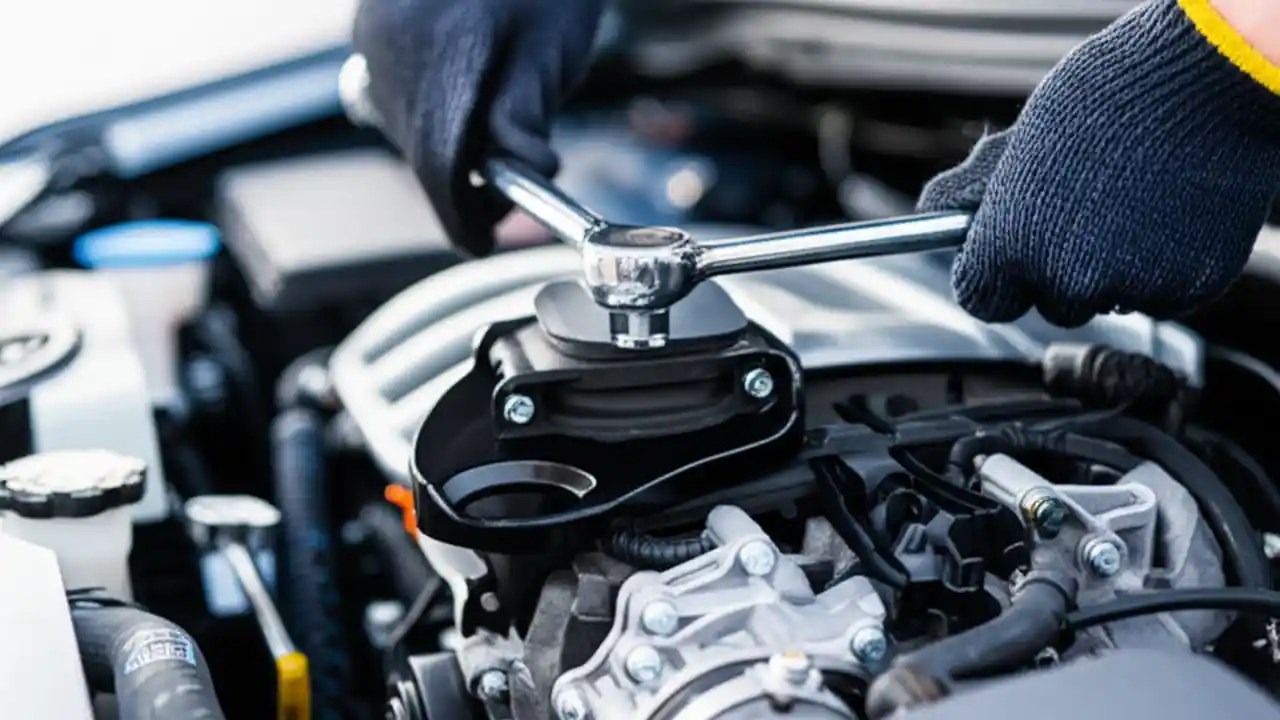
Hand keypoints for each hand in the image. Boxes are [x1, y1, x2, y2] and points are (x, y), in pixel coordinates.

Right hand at [353, 0, 605, 255]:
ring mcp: (369, 35)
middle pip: (419, 150)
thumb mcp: (552, 51)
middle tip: (520, 175)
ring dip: (449, 144)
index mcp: (440, 51)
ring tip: (502, 112)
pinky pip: (396, 96)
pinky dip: (432, 113)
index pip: (439, 163)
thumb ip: (526, 119)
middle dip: (466, 178)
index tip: (483, 240)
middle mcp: (388, 45)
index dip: (462, 215)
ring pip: (406, 128)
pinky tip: (468, 88)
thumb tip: (524, 179)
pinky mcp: (366, 29)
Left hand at [919, 0, 1279, 326]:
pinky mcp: (1183, 290)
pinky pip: (1156, 298)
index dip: (990, 275)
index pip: (981, 300)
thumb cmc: (1106, 101)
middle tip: (1079, 210)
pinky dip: (1158, 268)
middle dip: (1055, 269)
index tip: (1003, 253)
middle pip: (1046, 304)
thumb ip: (967, 192)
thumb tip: (927, 215)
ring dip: (1108, 267)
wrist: (1205, 82)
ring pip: (1103, 299)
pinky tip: (1162, 214)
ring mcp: (1128, 289)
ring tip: (1126, 201)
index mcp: (1011, 248)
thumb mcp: (1017, 141)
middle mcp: (1067, 281)